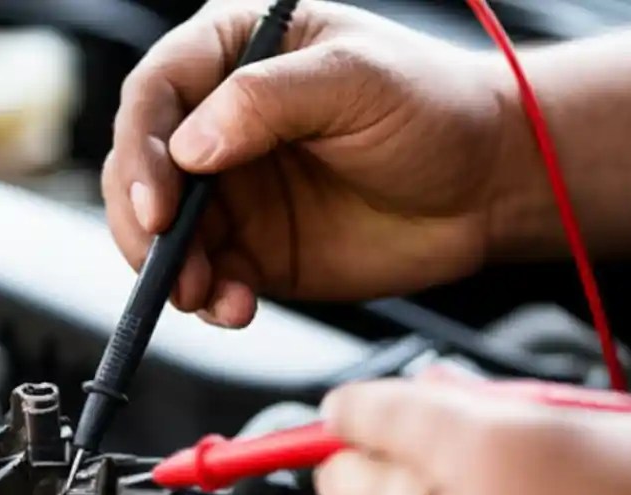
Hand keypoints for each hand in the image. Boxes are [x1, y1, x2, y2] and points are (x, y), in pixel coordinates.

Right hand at [104, 0, 530, 327]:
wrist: (488, 185)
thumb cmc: (435, 107)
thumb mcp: (356, 80)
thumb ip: (268, 101)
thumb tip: (191, 147)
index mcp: (233, 53)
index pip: (156, 93)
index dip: (143, 150)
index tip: (157, 203)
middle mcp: (219, 121)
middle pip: (141, 166)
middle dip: (141, 219)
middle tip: (164, 259)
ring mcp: (231, 189)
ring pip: (162, 232)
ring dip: (171, 269)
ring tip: (205, 293)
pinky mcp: (250, 248)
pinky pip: (205, 277)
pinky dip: (209, 299)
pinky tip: (235, 305)